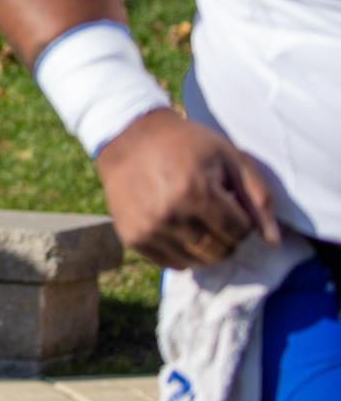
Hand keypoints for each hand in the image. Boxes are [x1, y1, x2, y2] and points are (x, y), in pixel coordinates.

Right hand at [95, 109, 280, 267]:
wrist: (128, 136)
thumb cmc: (185, 144)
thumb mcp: (229, 157)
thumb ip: (258, 197)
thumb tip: (273, 242)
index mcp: (197, 193)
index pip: (240, 232)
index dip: (242, 218)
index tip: (229, 202)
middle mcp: (171, 216)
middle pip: (220, 251)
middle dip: (227, 237)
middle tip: (215, 214)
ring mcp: (149, 229)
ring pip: (198, 262)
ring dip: (206, 247)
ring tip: (198, 222)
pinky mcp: (132, 238)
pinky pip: (172, 264)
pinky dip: (182, 253)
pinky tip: (178, 230)